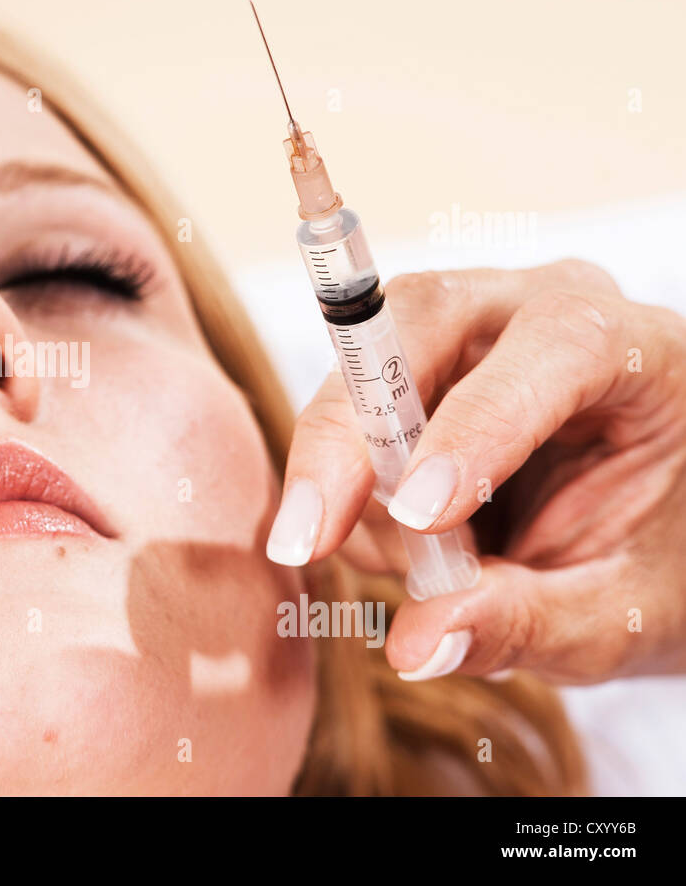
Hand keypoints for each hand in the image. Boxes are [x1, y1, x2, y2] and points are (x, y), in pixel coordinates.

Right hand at [267, 259, 685, 683]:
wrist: (646, 539)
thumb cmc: (662, 567)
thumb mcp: (621, 618)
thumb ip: (529, 623)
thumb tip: (414, 644)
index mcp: (639, 352)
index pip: (560, 345)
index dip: (482, 422)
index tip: (421, 515)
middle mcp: (542, 312)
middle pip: (423, 320)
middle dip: (352, 434)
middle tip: (308, 537)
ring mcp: (467, 329)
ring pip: (364, 365)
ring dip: (354, 482)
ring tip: (410, 569)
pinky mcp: (407, 369)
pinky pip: (345, 414)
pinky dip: (346, 493)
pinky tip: (398, 548)